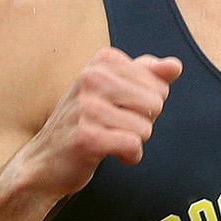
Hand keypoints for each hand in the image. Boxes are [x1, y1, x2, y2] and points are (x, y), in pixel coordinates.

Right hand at [13, 48, 182, 197]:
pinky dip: (129, 156)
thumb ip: (148, 75)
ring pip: (146, 128)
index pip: (159, 85)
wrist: (45, 159)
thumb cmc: (85, 121)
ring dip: (134, 141)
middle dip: (143, 122)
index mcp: (103, 61)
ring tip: (109, 139)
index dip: (146, 105)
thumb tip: (175, 66)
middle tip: (114, 126)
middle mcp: (92, 78)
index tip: (120, 108)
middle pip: (155, 105)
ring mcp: (87, 107)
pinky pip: (133, 145)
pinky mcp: (87, 137)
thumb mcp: (115, 91)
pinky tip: (110, 154)